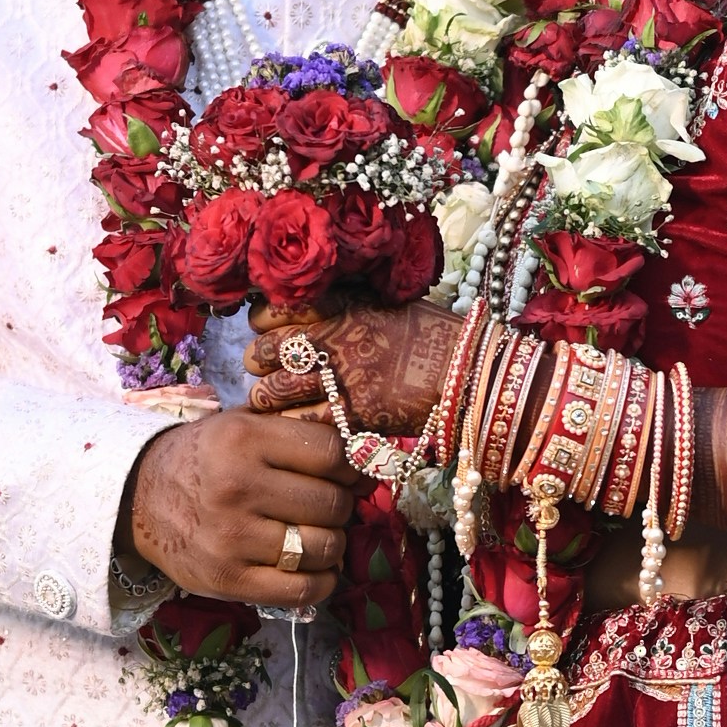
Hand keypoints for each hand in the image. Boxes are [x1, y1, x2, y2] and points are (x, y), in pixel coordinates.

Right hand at [127, 402, 356, 609]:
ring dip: (332, 544)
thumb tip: (364, 468)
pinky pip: (303, 589)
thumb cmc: (204, 459)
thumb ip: (296, 434)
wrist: (139, 498)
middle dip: (341, 507)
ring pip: (324, 547)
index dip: (349, 467)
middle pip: (332, 504)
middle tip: (325, 508)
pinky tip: (315, 569)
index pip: (331, 454)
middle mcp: (237, 486)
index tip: (344, 476)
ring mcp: (231, 537)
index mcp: (243, 439)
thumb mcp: (242, 426)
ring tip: (316, 535)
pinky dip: (322, 581)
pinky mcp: (227, 579)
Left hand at [248, 298, 458, 438]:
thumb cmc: (434, 335)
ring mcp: (341, 376)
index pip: (277, 308)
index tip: (266, 328)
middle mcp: (334, 337)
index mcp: (342, 305)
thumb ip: (349, 302)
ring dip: (266, 397)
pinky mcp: (352, 412)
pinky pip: (302, 421)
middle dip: (259, 361)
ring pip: (276, 390)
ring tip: (267, 400)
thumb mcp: (388, 301)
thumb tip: (314, 303)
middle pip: (268, 351)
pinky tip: (291, 425)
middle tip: (262, 368)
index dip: (264, 321)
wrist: (467, 372)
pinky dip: (290, 425)